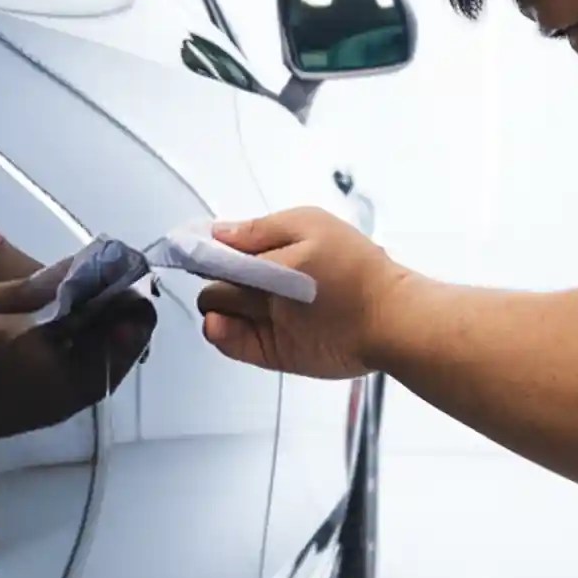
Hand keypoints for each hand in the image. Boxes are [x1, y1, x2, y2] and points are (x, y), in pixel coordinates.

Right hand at [0, 269, 155, 443]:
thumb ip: (31, 288)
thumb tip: (71, 267)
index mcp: (57, 350)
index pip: (106, 315)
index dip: (120, 290)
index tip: (120, 268)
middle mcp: (77, 379)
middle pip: (126, 340)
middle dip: (126, 311)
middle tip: (116, 285)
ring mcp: (76, 398)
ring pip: (119, 358)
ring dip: (118, 330)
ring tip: (105, 304)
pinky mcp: (70, 407)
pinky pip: (104, 373)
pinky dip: (105, 349)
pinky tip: (89, 331)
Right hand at [197, 207, 412, 377]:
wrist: (389, 321)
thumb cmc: (353, 271)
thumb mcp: (305, 229)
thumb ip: (256, 234)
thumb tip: (218, 232)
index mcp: (275, 248)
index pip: (225, 246)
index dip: (205, 249)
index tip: (188, 251)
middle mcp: (269, 282)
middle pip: (218, 279)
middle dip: (216, 279)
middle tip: (233, 281)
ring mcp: (270, 316)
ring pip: (220, 311)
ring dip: (216, 308)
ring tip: (227, 310)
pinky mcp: (273, 348)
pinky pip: (234, 343)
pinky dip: (222, 335)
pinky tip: (221, 326)